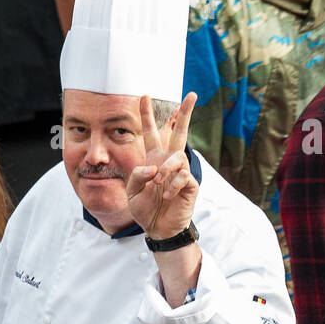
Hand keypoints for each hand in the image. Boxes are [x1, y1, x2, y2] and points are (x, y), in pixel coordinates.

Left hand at [125, 93, 197, 239]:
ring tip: (157, 183)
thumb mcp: (131, 191)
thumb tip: (153, 166)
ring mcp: (181, 172)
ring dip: (165, 169)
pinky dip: (173, 184)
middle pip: (179, 132)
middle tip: (192, 95)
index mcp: (153, 159)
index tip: (143, 96)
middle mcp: (169, 162)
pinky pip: (184, 176)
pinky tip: (167, 194)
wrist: (157, 228)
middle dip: (185, 113)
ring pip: (178, 157)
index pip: (151, 133)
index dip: (146, 116)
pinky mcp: (190, 184)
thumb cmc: (145, 208)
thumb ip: (137, 175)